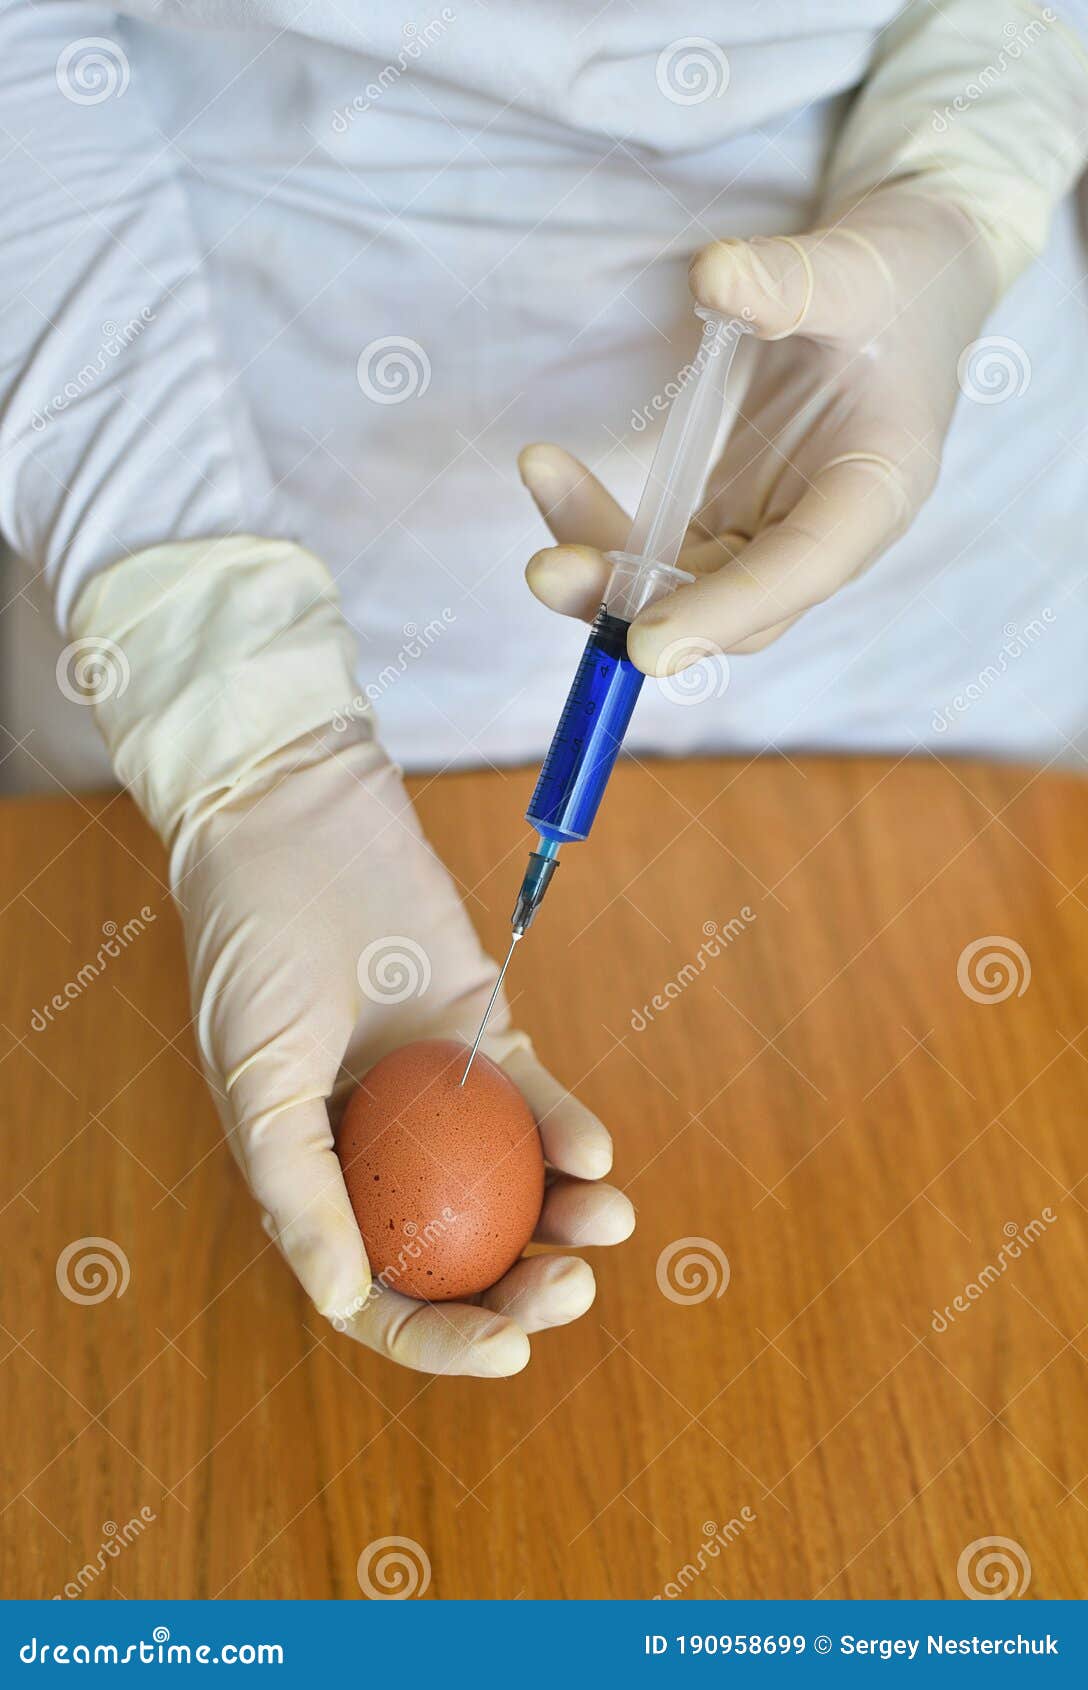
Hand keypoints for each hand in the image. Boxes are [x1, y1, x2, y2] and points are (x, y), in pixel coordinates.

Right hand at [173, 720, 633, 1376]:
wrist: (296, 822)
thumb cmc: (255, 948)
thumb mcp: (257, 1077)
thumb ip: (297, 1189)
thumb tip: (347, 1301)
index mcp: (314, 1180)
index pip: (382, 1290)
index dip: (441, 1337)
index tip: (509, 1351)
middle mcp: (380, 1154)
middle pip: (461, 1252)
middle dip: (520, 1291)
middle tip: (571, 1293)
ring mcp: (437, 1102)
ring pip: (512, 1189)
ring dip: (565, 1221)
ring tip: (610, 1225)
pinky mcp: (484, 1037)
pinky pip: (537, 1104)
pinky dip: (568, 1132)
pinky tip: (597, 1155)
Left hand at [519, 188, 996, 670]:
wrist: (898, 292)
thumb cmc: (893, 286)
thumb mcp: (854, 270)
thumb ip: (789, 281)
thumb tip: (713, 278)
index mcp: (874, 492)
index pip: (800, 572)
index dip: (723, 613)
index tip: (645, 643)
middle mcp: (821, 539)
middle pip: (724, 608)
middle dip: (632, 604)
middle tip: (546, 571)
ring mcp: (768, 538)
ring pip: (677, 589)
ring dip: (597, 564)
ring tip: (540, 477)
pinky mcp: (726, 522)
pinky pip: (654, 551)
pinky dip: (595, 524)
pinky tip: (547, 470)